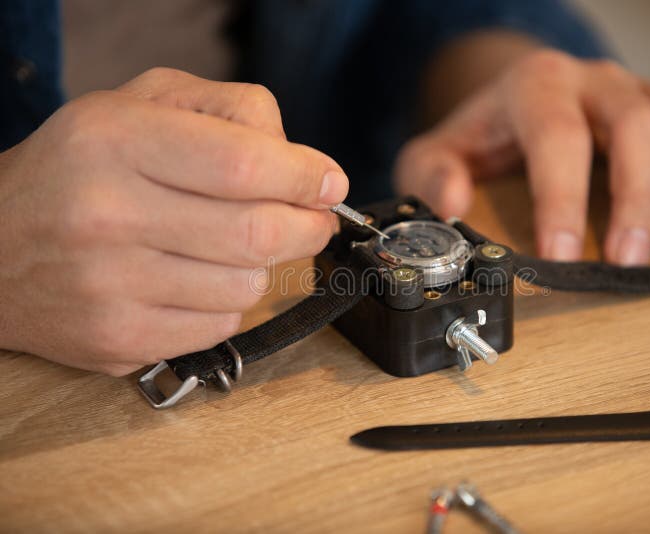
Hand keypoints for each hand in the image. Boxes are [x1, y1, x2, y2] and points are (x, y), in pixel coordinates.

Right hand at [0, 68, 347, 374]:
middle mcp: (107, 214)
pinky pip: (218, 327)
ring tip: (229, 247)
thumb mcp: (139, 106)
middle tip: (313, 219)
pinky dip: (226, 304)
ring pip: (247, 287)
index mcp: (116, 141)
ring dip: (260, 267)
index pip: (244, 164)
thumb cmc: (80, 170)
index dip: (305, 177)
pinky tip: (197, 281)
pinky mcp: (116, 339)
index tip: (330, 183)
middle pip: (257, 233)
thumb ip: (226, 112)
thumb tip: (304, 164)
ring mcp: (109, 286)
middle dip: (307, 227)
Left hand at [394, 48, 649, 264]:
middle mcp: (594, 79)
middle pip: (636, 125)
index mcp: (534, 86)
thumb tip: (453, 201)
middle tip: (629, 259)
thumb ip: (432, 176)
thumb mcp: (437, 155)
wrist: (515, 100)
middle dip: (637, 196)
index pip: (556, 136)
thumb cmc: (481, 137)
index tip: (563, 254)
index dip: (562, 198)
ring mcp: (639, 87)